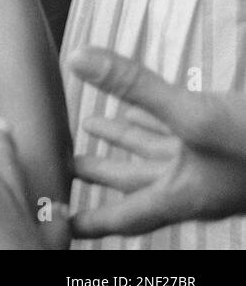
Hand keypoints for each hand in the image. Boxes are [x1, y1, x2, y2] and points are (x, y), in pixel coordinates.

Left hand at [69, 47, 245, 237]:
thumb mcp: (194, 116)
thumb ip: (135, 87)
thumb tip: (79, 59)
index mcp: (183, 193)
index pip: (125, 215)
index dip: (92, 222)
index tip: (62, 226)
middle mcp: (194, 182)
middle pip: (134, 181)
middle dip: (99, 173)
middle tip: (64, 166)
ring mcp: (211, 162)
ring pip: (156, 154)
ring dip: (124, 140)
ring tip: (89, 125)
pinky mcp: (224, 139)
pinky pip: (180, 133)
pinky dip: (156, 121)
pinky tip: (141, 110)